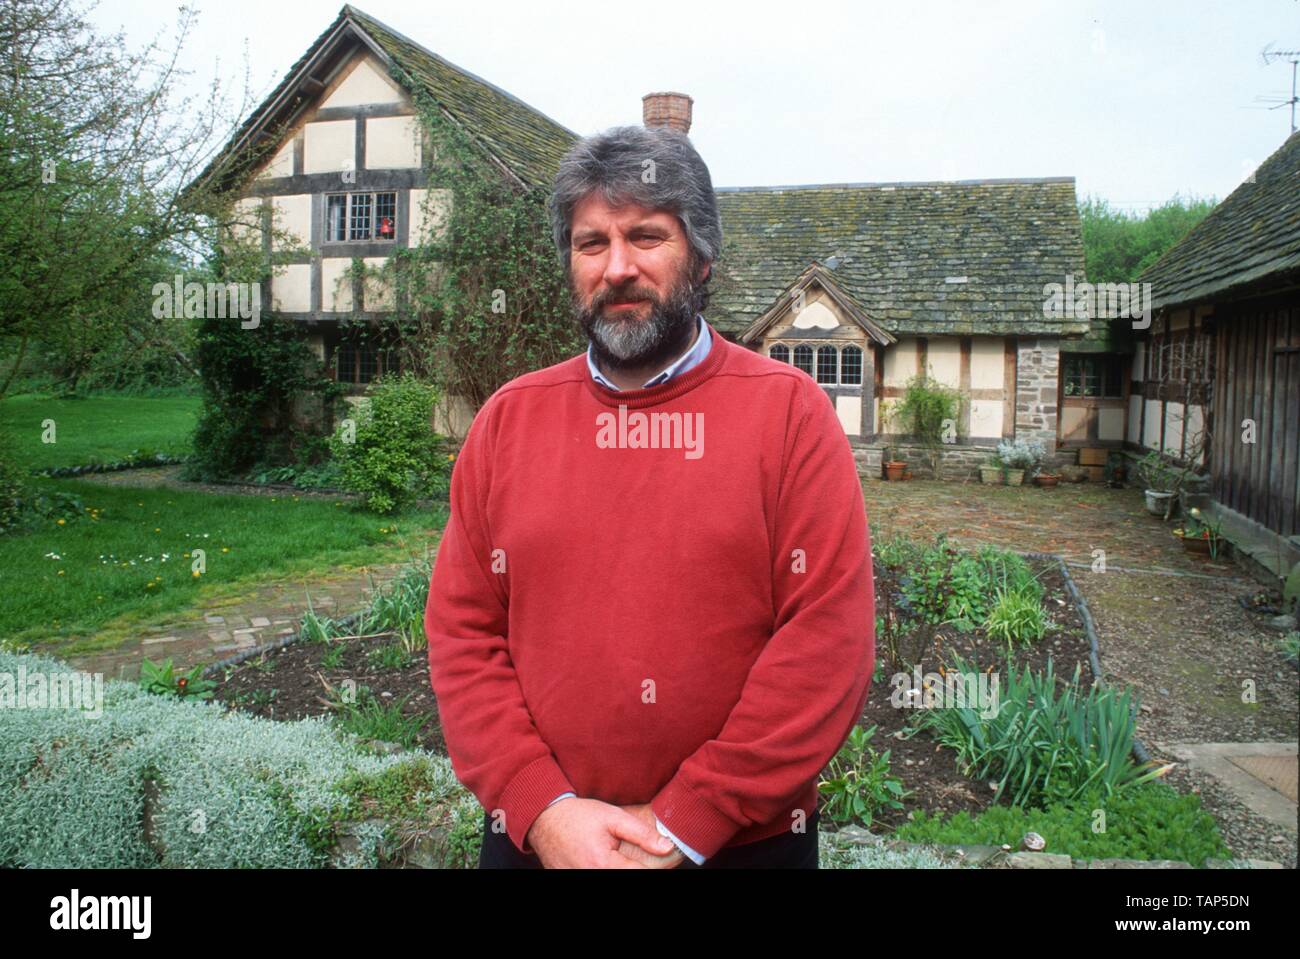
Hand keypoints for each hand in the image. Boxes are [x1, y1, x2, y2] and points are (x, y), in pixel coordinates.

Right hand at [525, 797, 676, 867]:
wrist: (544, 819)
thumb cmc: (578, 816)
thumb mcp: (613, 817)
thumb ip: (641, 834)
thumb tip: (667, 848)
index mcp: (603, 864)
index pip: (641, 874)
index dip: (656, 867)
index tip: (664, 858)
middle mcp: (590, 877)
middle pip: (626, 878)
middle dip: (636, 869)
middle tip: (635, 856)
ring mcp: (579, 880)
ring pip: (613, 880)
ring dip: (620, 869)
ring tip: (616, 855)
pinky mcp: (570, 880)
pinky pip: (596, 879)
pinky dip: (605, 870)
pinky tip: (605, 860)